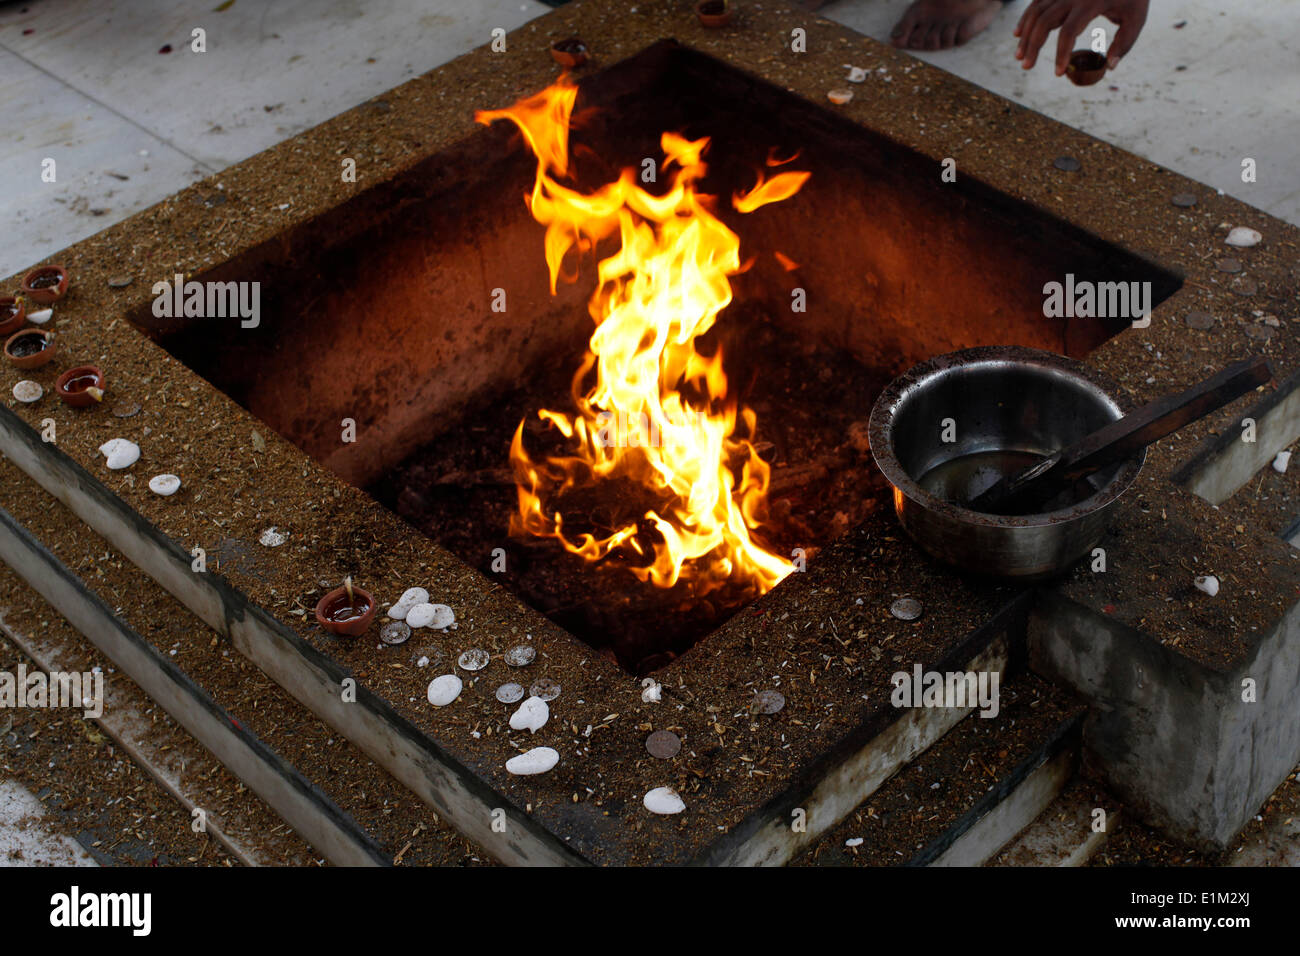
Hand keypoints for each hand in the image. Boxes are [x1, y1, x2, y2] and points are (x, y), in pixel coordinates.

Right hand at [1013, 0, 1148, 74]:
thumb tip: (1109, 67)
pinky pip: (1036, 3)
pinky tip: (1018, 34)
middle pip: (1044, 21)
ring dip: (1025, 35)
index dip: (1060, 54)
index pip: (1068, 32)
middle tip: (1026, 67)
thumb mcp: (1136, 19)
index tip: (1058, 73)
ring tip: (1020, 57)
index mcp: (1091, 3)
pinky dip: (1025, 18)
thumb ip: (1124, 43)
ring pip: (1036, 12)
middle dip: (1033, 46)